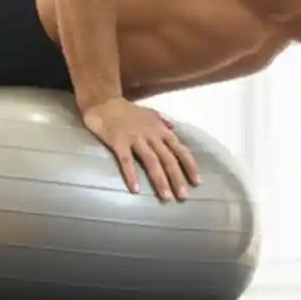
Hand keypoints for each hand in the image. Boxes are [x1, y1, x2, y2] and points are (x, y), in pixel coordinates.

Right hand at [82, 97, 199, 200]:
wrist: (103, 102)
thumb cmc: (127, 110)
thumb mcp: (149, 113)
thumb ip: (162, 122)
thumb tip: (174, 128)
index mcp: (160, 130)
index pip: (180, 150)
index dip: (189, 166)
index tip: (197, 182)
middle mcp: (151, 135)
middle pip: (168, 159)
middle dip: (177, 178)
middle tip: (183, 197)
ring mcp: (135, 138)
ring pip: (151, 161)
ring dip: (160, 180)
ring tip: (166, 197)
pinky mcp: (119, 142)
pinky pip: (127, 161)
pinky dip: (131, 175)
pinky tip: (135, 190)